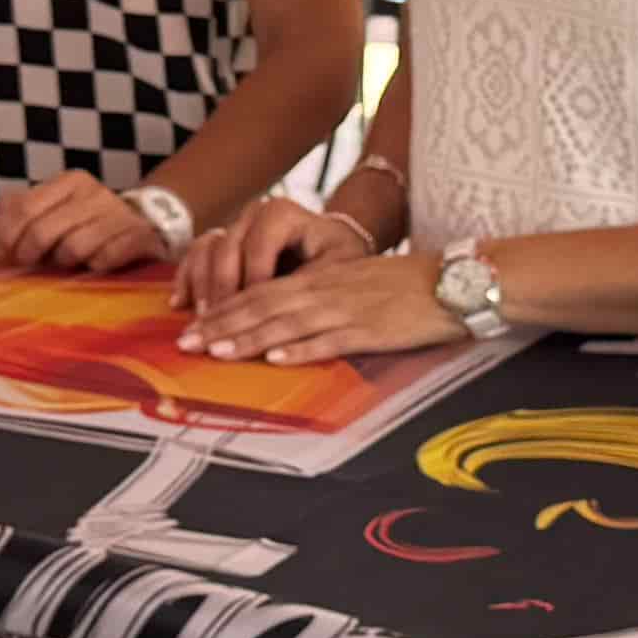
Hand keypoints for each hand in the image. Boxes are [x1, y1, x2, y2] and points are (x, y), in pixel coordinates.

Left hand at [0, 172, 172, 273]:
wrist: (147, 222)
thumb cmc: (88, 223)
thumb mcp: (53, 209)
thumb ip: (20, 215)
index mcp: (69, 181)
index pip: (22, 209)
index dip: (8, 238)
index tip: (9, 253)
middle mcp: (94, 192)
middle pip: (42, 232)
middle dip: (30, 256)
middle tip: (33, 264)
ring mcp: (118, 214)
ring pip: (72, 248)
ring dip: (65, 263)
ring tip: (68, 262)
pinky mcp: (138, 236)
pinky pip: (103, 260)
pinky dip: (94, 267)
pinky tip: (95, 264)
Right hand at [178, 195, 374, 316]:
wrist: (329, 244)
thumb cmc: (338, 257)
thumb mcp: (339, 266)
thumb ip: (314, 283)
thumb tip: (294, 313)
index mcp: (281, 214)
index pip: (259, 244)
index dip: (253, 279)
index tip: (255, 314)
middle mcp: (251, 214)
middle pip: (226, 249)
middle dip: (221, 290)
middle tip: (219, 324)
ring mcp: (232, 226)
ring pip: (206, 250)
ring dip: (202, 286)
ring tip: (203, 320)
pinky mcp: (220, 242)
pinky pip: (194, 255)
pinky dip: (187, 279)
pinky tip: (180, 304)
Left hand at [182, 242, 464, 363]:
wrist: (452, 280)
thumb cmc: (405, 285)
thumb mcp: (353, 282)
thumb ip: (318, 298)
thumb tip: (281, 324)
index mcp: (319, 278)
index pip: (260, 292)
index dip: (223, 310)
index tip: (192, 326)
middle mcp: (325, 291)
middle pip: (263, 306)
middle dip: (222, 326)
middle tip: (185, 344)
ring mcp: (347, 310)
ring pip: (287, 323)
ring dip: (249, 338)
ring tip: (217, 352)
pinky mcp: (371, 330)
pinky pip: (330, 340)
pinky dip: (301, 350)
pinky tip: (277, 359)